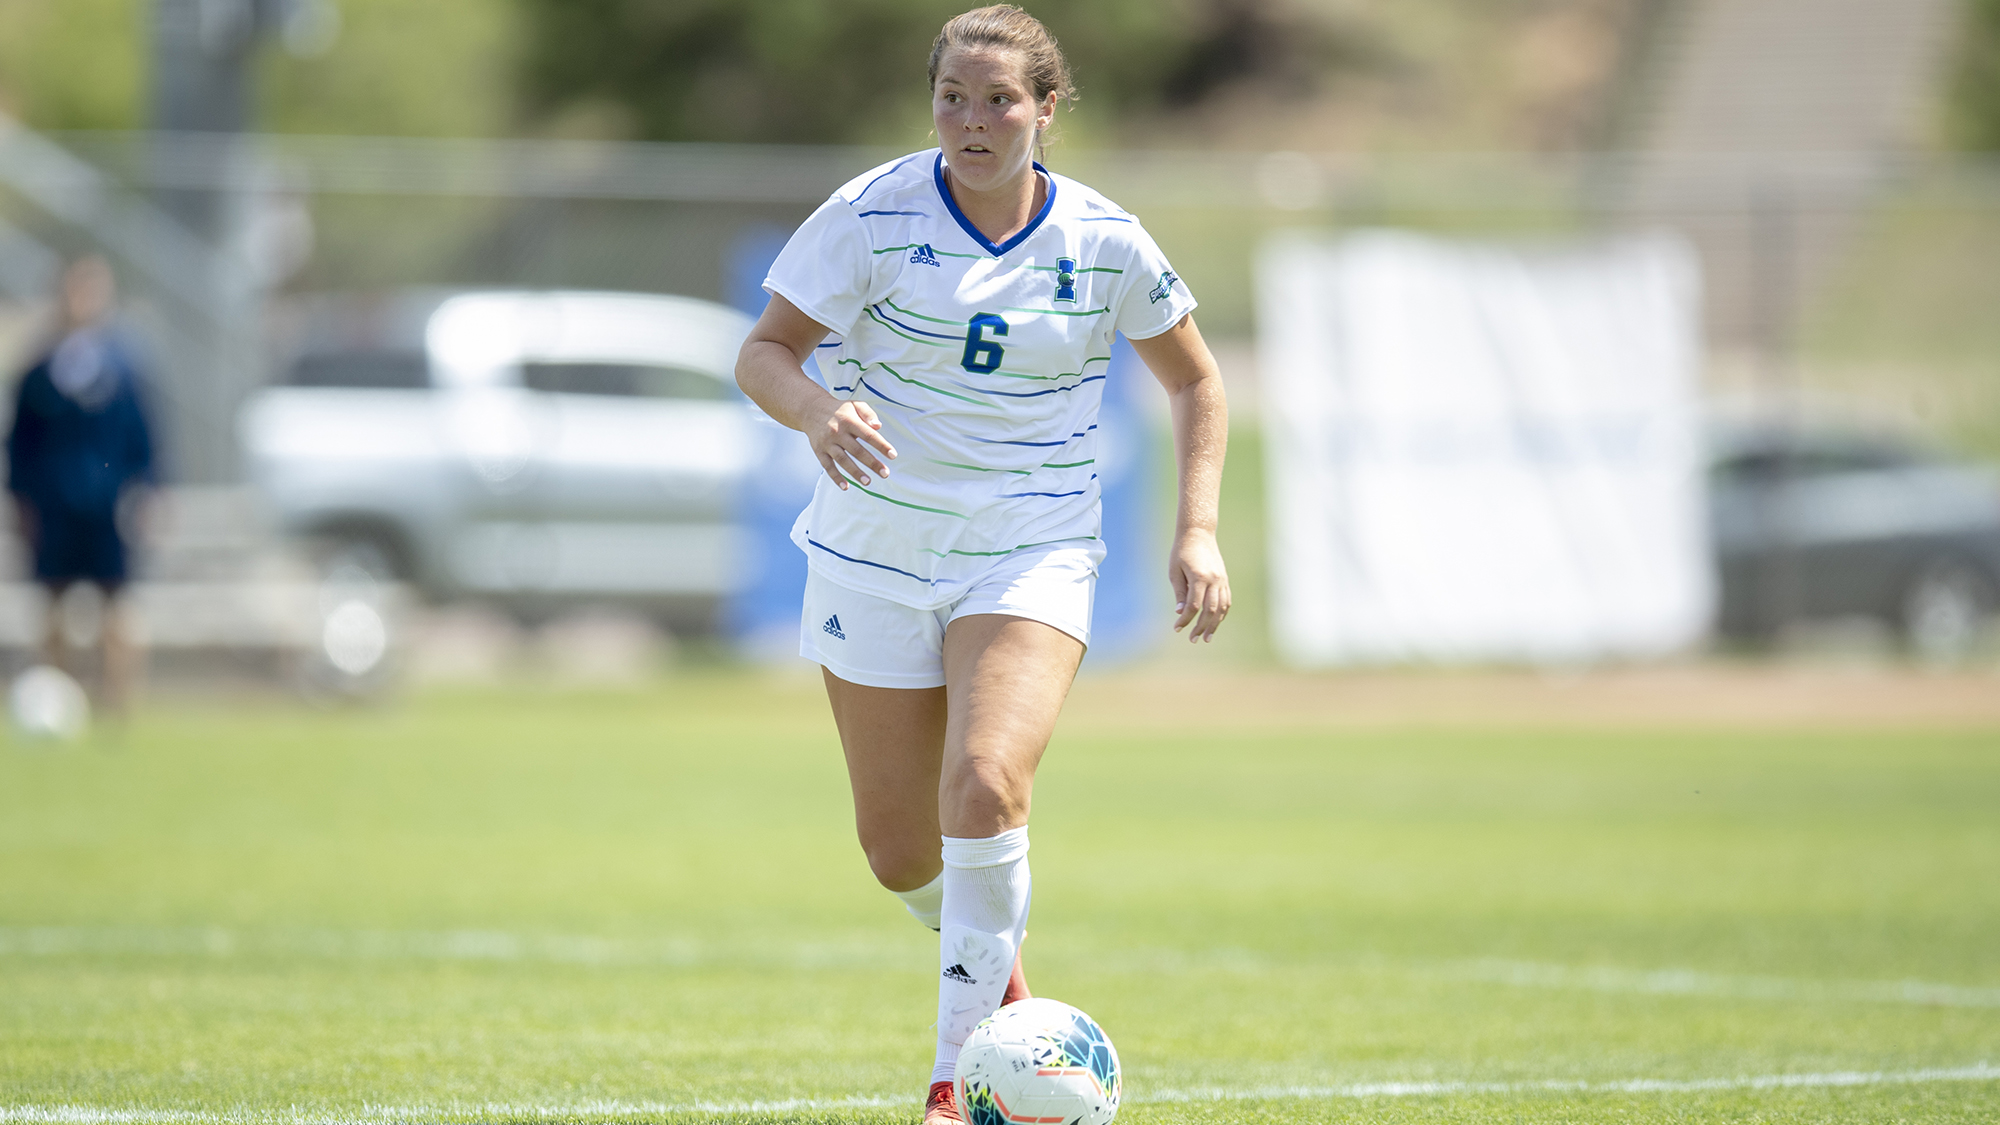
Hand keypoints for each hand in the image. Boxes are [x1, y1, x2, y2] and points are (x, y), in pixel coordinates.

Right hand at [805, 396, 896, 488]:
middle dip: (872, 463)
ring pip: (842, 460)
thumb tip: (878, 426)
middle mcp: (837, 432)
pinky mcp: (819, 451)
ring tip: (868, 482)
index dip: (881, 445)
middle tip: (885, 473)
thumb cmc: (840, 410)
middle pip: (856, 450)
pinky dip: (836, 477)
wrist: (811, 410)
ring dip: (855, 472)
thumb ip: (868, 414)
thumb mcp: (855, 405)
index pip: (868, 435)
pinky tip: (846, 486)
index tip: (893, 455)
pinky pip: (827, 466)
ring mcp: (827, 443)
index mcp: (849, 421)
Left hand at [1169, 528, 1229, 642]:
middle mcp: (1214, 580)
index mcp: (1199, 577)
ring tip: (1207, 637)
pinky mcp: (1224, 579)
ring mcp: (1222, 580)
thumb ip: (1179, 592)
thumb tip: (1180, 612)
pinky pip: (1226, 600)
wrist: (1198, 533)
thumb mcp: (1175, 571)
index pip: (1194, 606)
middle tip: (1193, 639)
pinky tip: (1215, 623)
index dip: (1185, 619)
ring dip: (1215, 624)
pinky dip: (1221, 613)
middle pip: (1210, 610)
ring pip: (1221, 608)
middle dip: (1201, 627)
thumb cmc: (1181, 551)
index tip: (1177, 628)